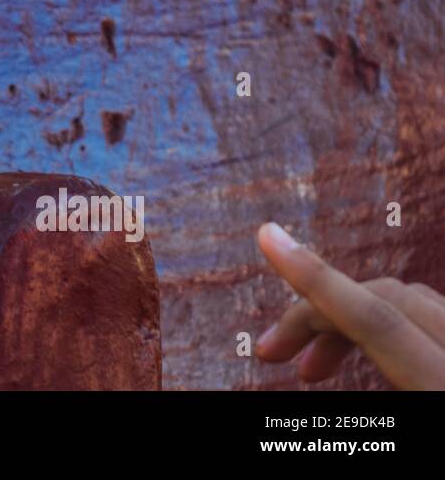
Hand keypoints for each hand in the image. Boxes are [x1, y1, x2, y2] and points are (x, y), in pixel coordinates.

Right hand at [255, 222, 444, 388]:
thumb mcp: (402, 462)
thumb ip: (360, 401)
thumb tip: (313, 335)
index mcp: (442, 384)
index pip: (374, 320)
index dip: (313, 278)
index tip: (268, 237)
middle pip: (385, 301)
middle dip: (317, 314)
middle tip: (274, 350)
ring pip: (413, 297)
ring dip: (352, 315)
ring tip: (319, 361)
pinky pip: (435, 313)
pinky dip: (396, 319)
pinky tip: (376, 348)